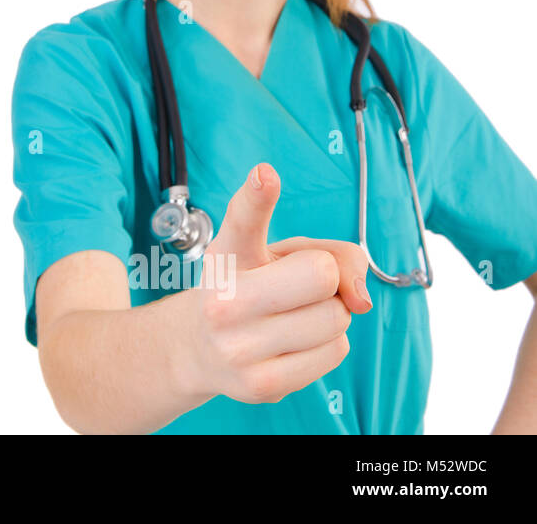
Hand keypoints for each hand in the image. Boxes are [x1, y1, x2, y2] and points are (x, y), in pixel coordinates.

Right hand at [181, 162, 371, 404]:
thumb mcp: (275, 252)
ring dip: (329, 316)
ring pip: (336, 319)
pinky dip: (326, 345)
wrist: (199, 347)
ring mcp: (238, 348)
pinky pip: (335, 353)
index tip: (264, 175)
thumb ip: (333, 252)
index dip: (258, 195)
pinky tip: (293, 343)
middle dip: (325, 282)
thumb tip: (361, 298)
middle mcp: (223, 300)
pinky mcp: (261, 385)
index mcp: (225, 257)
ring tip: (292, 317)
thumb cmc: (248, 286)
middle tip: (295, 289)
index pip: (246, 221)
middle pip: (325, 276)